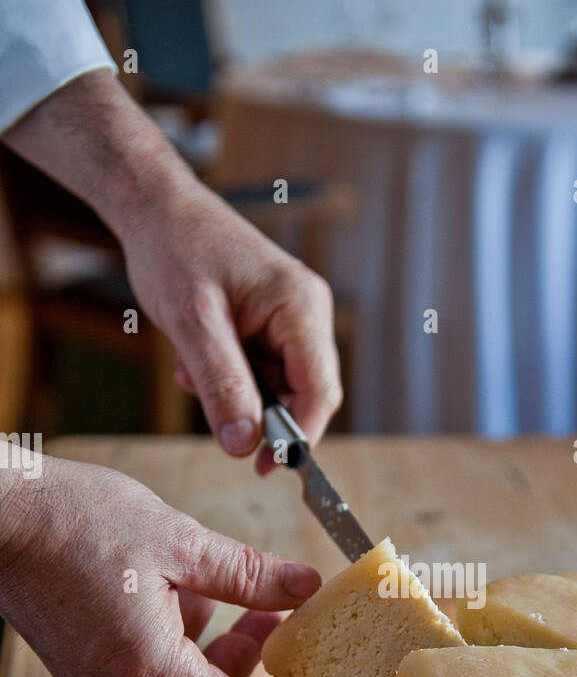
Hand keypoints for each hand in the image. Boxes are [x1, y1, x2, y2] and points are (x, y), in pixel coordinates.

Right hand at [0, 455, 319, 676]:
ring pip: (171, 673)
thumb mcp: (181, 541)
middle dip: (244, 658)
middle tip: (272, 615)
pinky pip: (138, 659)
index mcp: (150, 667)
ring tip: (224, 587)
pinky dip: (168, 632)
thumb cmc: (78, 521)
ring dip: (206, 638)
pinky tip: (173, 583)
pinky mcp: (75, 657)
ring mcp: (90, 674)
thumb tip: (304, 588)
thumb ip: (249, 575)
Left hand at [121, 180, 341, 456]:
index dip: (298, 437)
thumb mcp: (193, 324)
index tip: (263, 467)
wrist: (156, 208)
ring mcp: (294, 317)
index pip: (320, 391)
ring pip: (280, 387)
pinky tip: (198, 359)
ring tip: (192, 372)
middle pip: (305, 393)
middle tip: (214, 416)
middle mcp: (308, 312)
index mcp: (301, 306)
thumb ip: (222, 386)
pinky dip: (231, 378)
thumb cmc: (174, 250)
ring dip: (238, 395)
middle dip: (260, 414)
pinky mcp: (274, 322)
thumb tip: (244, 446)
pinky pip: (263, 370)